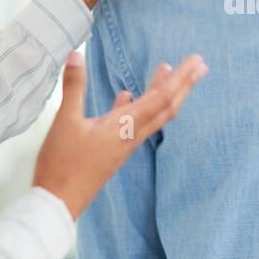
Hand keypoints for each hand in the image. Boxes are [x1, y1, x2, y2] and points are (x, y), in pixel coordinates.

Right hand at [33, 50, 207, 218]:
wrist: (59, 203)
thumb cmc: (62, 165)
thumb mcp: (65, 121)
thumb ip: (73, 87)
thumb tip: (76, 54)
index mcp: (124, 126)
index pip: (161, 97)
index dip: (180, 78)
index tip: (197, 62)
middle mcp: (131, 135)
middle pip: (166, 106)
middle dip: (183, 84)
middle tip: (200, 64)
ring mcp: (123, 144)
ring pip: (151, 115)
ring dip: (162, 92)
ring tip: (165, 72)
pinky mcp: (113, 151)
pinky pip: (133, 124)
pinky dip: (136, 106)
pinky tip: (127, 97)